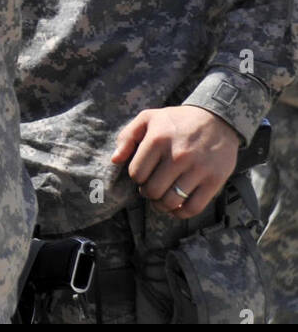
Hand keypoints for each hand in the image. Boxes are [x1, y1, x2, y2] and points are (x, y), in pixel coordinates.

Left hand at [111, 106, 239, 218]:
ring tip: (161, 199)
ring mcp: (198, 169)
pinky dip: (181, 213)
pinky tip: (176, 208)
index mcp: (158, 140)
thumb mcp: (148, 118)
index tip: (142, 175)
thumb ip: (127, 136)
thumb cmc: (177, 121)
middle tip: (151, 189)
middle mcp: (178, 155)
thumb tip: (115, 160)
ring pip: (171, 201)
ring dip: (161, 205)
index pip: (137, 173)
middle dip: (147, 193)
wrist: (216, 119)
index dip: (136, 178)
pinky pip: (193, 207)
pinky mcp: (214, 180)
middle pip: (153, 190)